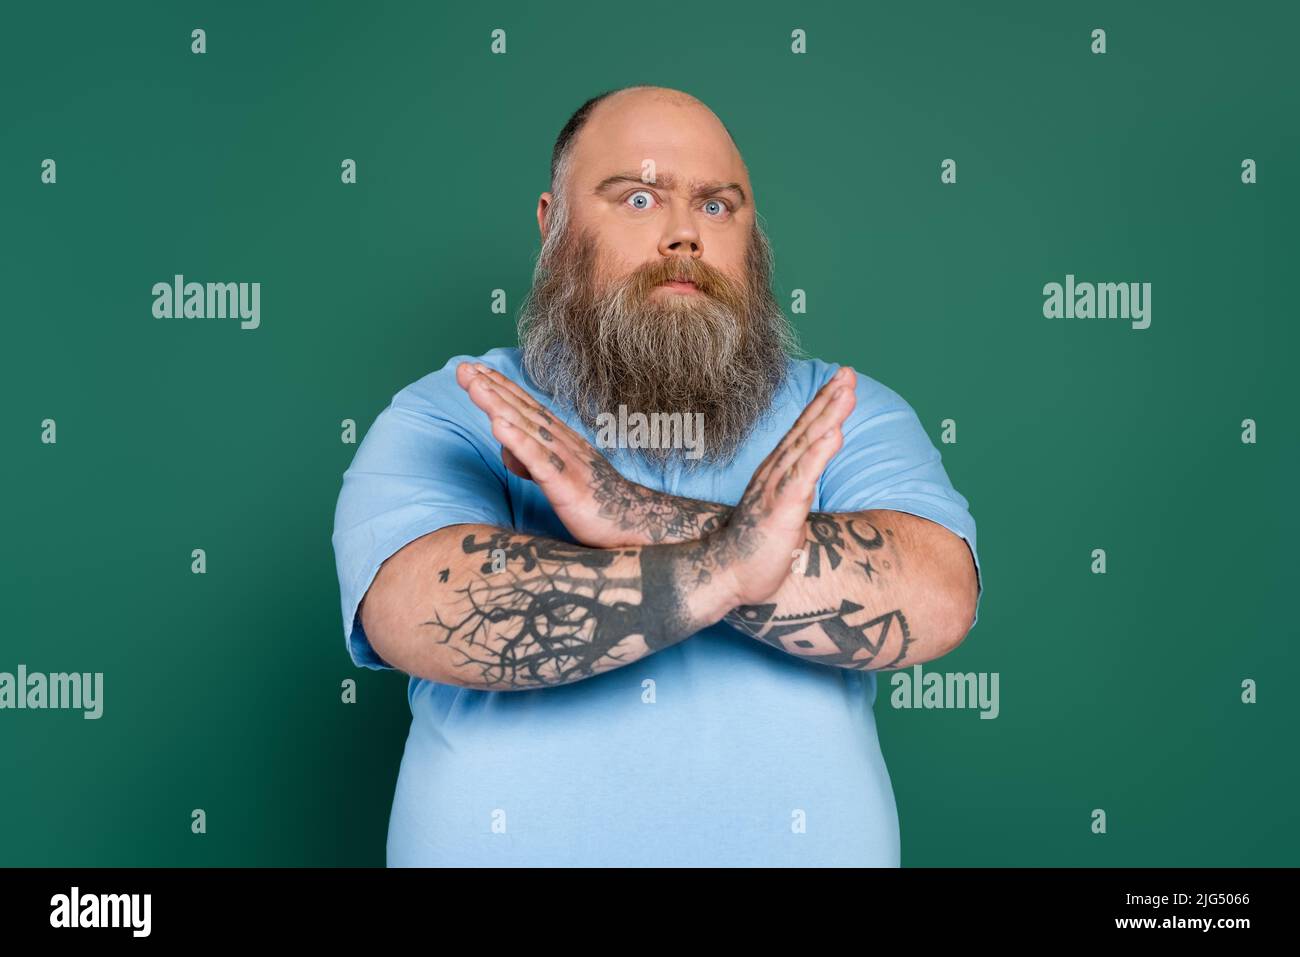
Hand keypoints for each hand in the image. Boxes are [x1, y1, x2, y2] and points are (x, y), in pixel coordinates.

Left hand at [456, 362, 703, 548]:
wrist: (635, 521)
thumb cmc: (596, 499)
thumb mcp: (556, 476)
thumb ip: (531, 460)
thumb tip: (507, 451)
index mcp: (559, 440)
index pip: (525, 407)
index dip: (500, 386)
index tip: (475, 369)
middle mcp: (561, 442)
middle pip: (521, 409)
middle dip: (491, 387)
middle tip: (463, 367)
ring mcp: (564, 461)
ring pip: (526, 427)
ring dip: (499, 404)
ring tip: (474, 385)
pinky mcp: (566, 484)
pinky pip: (538, 460)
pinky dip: (518, 441)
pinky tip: (498, 426)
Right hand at [695, 366, 857, 606]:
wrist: (729, 573)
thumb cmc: (757, 544)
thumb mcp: (780, 509)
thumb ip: (794, 487)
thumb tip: (809, 474)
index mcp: (776, 473)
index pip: (802, 431)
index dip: (822, 403)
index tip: (841, 380)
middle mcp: (775, 474)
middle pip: (805, 429)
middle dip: (828, 399)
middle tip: (847, 372)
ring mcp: (776, 489)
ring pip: (806, 446)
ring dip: (827, 417)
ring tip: (846, 392)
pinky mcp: (781, 510)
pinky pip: (802, 477)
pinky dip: (818, 454)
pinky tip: (834, 434)